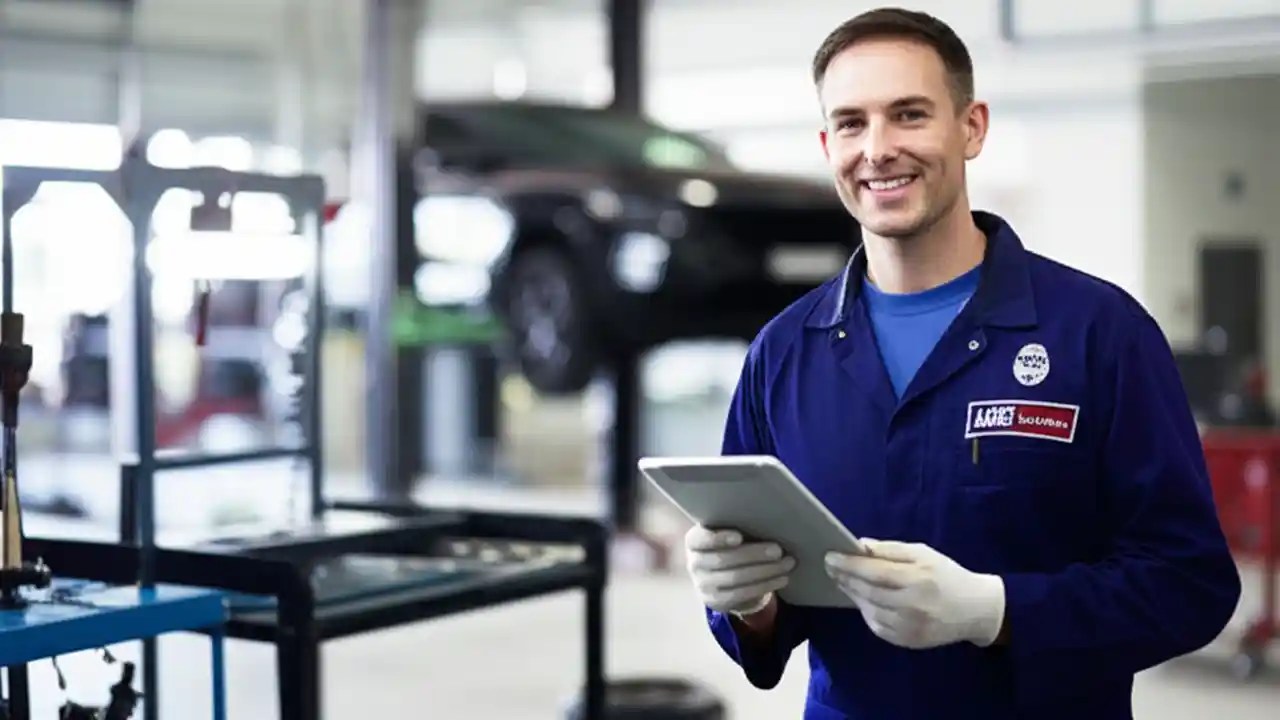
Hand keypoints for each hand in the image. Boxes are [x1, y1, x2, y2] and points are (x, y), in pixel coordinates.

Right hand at [685, 525, 796, 615]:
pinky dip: (765, 586)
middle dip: (754, 555)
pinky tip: (781, 579)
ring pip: (736, 578)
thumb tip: (769, 521)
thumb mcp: (727, 533)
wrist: (721, 578)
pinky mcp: (716, 602)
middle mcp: (693, 563)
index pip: (700, 539)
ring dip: (765, 571)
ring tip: (787, 564)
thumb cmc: (730, 546)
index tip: (739, 536)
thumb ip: (737, 526)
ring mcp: (703, 585)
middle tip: (778, 550)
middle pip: (723, 559)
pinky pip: (742, 595)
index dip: (718, 539)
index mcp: (694, 541)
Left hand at [824, 539, 1005, 649]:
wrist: (976, 610)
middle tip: (831, 567)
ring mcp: (910, 627)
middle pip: (868, 592)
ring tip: (843, 581)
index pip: (874, 572)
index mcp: (918, 579)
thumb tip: (860, 545)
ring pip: (869, 610)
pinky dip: (866, 612)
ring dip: (852, 595)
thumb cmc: (948, 575)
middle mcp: (913, 605)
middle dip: (845, 578)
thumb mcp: (923, 554)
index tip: (830, 557)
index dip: (849, 565)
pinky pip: (878, 627)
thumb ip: (891, 549)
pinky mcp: (909, 642)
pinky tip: (862, 600)